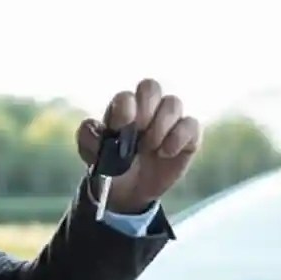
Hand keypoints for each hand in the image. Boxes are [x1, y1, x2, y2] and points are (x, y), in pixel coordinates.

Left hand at [76, 79, 201, 212]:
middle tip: (139, 134)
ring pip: (173, 102)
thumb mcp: (94, 157)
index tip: (121, 128)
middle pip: (151, 87)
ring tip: (150, 148)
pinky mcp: (188, 134)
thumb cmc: (112, 168)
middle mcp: (147, 109)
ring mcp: (169, 120)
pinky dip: (178, 138)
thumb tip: (94, 126)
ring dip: (160, 127)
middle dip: (145, 110)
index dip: (126, 109)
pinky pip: (191, 123)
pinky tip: (165, 154)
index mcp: (122, 110)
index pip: (127, 95)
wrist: (130, 193)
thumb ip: (89, 138)